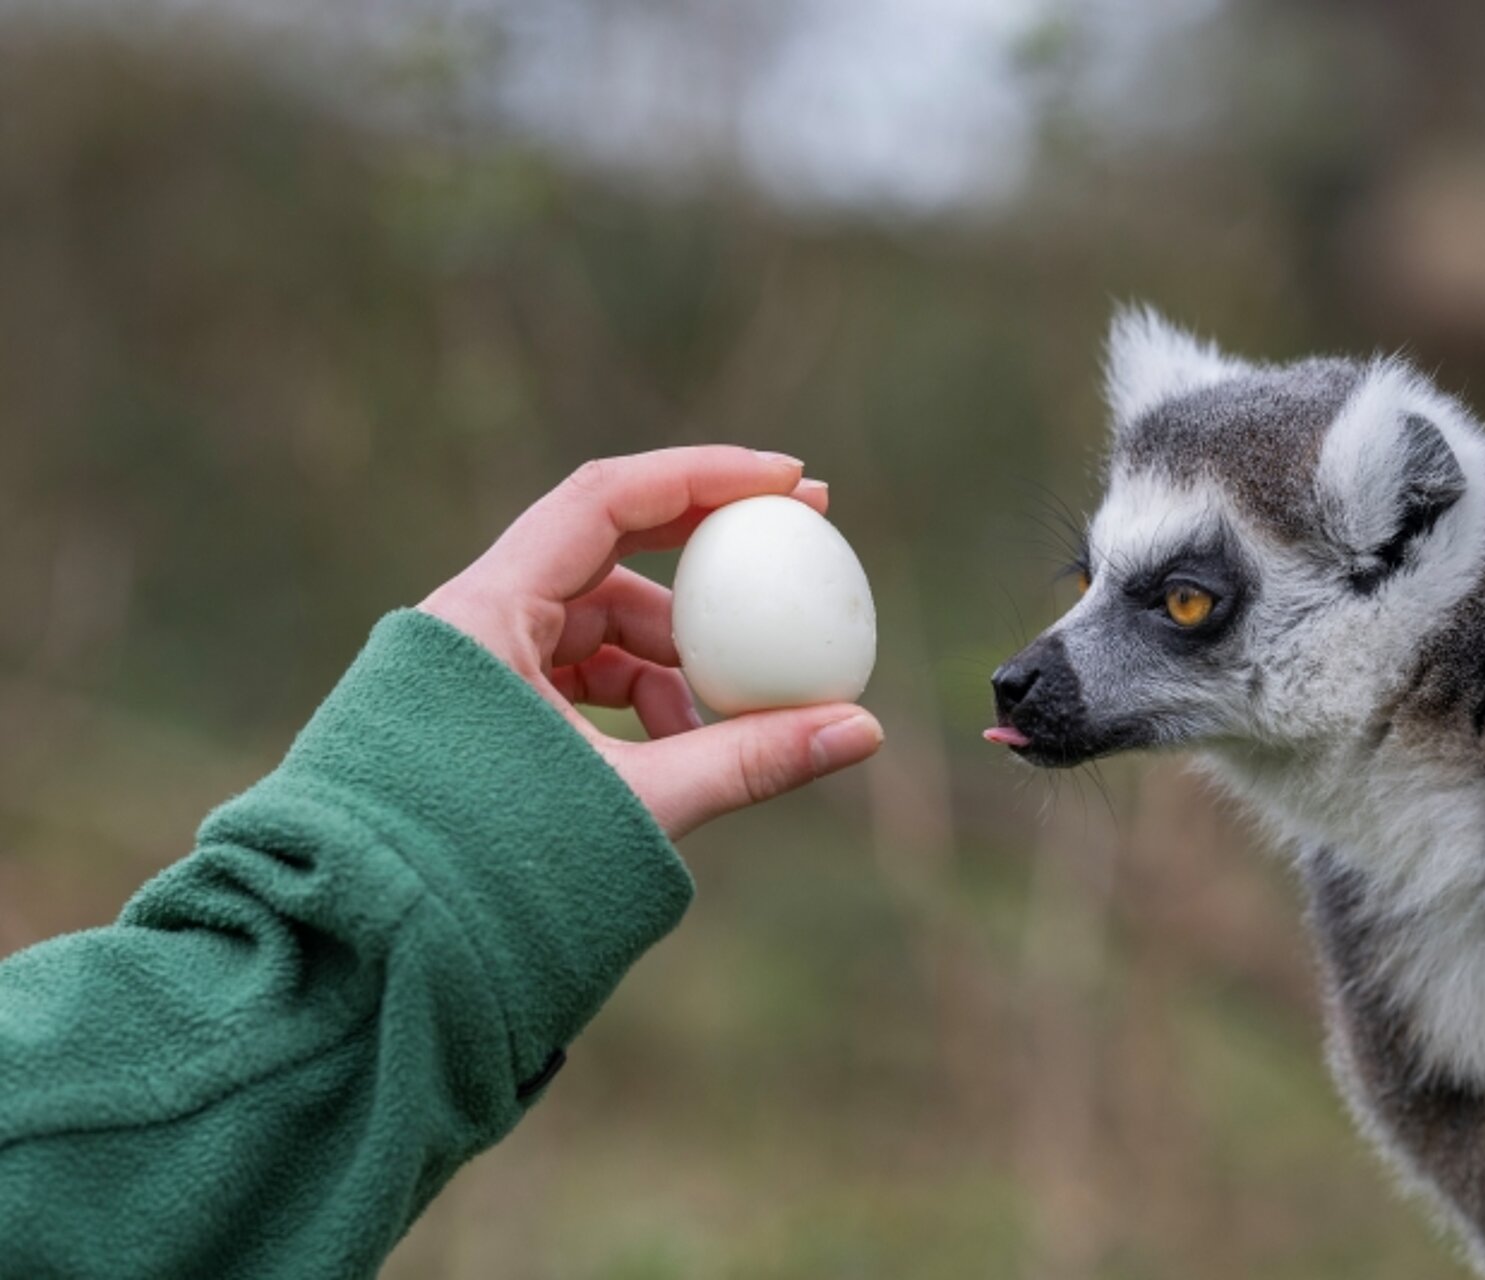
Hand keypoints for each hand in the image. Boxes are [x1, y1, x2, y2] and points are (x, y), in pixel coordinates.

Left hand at [420, 447, 883, 839]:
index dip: (705, 477)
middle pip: (609, 553)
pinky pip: (578, 676)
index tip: (790, 483)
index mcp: (486, 611)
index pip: (607, 498)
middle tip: (796, 544)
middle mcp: (474, 621)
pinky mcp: (484, 714)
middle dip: (706, 556)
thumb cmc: (485, 870)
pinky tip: (681, 747)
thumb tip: (862, 730)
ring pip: (598, 625)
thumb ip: (749, 760)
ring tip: (727, 718)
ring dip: (675, 655)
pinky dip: (640, 697)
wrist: (374, 948)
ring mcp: (476, 667)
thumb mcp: (634, 804)